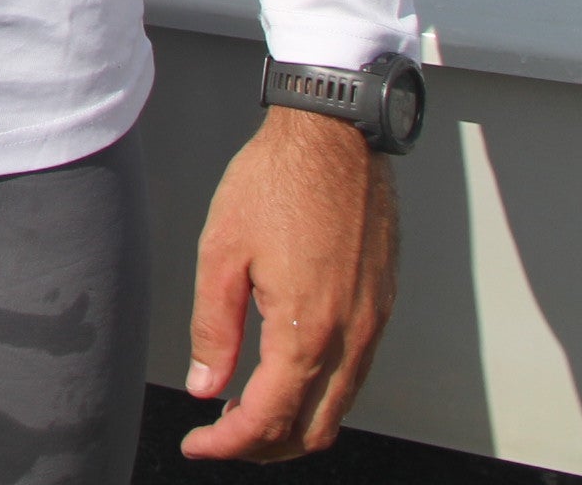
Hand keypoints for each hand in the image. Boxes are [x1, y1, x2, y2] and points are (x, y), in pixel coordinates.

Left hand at [182, 107, 399, 460]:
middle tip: (222, 436)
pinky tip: (286, 374)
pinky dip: (320, 393)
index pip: (268, 419)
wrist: (335, 134)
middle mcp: (352, 336)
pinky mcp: (383, 304)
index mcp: (308, 329)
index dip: (228, 444)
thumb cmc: (277, 180)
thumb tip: (206, 386)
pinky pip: (356, 374)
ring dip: (294, 422)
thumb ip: (213, 327)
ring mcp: (375, 322)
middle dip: (264, 447)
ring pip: (340, 407)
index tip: (197, 444)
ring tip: (247, 410)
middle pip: (313, 430)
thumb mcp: (221, 251)